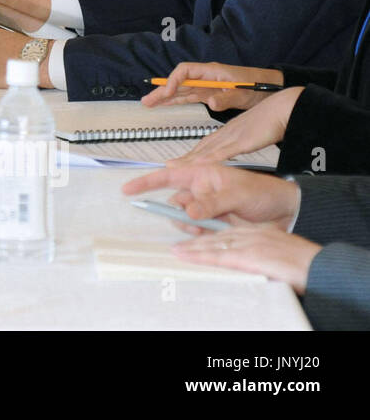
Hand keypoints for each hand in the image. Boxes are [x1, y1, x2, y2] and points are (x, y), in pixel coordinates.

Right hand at [122, 163, 299, 230]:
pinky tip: (216, 232)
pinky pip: (196, 231)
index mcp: (202, 174)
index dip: (146, 182)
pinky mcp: (213, 224)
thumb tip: (186, 210)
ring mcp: (206, 208)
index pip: (168, 175)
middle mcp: (200, 190)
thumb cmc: (264, 193)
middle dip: (178, 213)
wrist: (285, 213)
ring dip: (191, 226)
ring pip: (183, 219)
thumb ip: (211, 202)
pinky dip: (201, 234)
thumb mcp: (237, 194)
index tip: (127, 190)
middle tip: (196, 221)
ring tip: (210, 227)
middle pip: (173, 202)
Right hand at [140, 60, 284, 110]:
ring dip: (164, 97)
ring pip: (180, 90)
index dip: (173, 80)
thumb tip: (210, 103)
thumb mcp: (243, 92)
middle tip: (146, 100)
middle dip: (162, 90)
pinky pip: (187, 97)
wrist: (270, 90)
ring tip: (148, 104)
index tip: (167, 92)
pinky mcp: (208, 94)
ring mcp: (205, 86)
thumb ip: (226, 97)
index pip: (185, 71)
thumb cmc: (258, 87)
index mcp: (211, 72)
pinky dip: (175, 101)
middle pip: (178, 81)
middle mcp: (205, 77)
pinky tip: (165, 105)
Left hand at [168, 87, 303, 164]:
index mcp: (229, 131)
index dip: (191, 154)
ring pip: (208, 149)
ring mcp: (234, 136)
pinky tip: (200, 165)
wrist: (285, 108)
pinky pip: (225, 150)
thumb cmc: (272, 120)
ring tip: (176, 168)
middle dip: (186, 159)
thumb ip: (243, 141)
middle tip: (169, 167)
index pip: (206, 144)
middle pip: (202, 147)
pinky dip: (211, 158)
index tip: (179, 163)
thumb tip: (239, 147)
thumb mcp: (253, 132)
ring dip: (191, 160)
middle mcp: (228, 133)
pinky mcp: (244, 140)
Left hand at [171, 228, 320, 292]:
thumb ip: (262, 253)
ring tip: (176, 249)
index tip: (194, 236)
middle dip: (195, 237)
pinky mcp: (247, 255)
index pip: (226, 231)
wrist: (320, 266)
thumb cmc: (304, 262)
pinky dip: (198, 254)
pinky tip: (184, 254)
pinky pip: (217, 254)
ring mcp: (248, 244)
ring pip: (212, 243)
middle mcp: (250, 234)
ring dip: (192, 246)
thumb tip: (253, 260)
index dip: (208, 233)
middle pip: (216, 235)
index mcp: (258, 232)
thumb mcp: (278, 253)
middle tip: (177, 241)